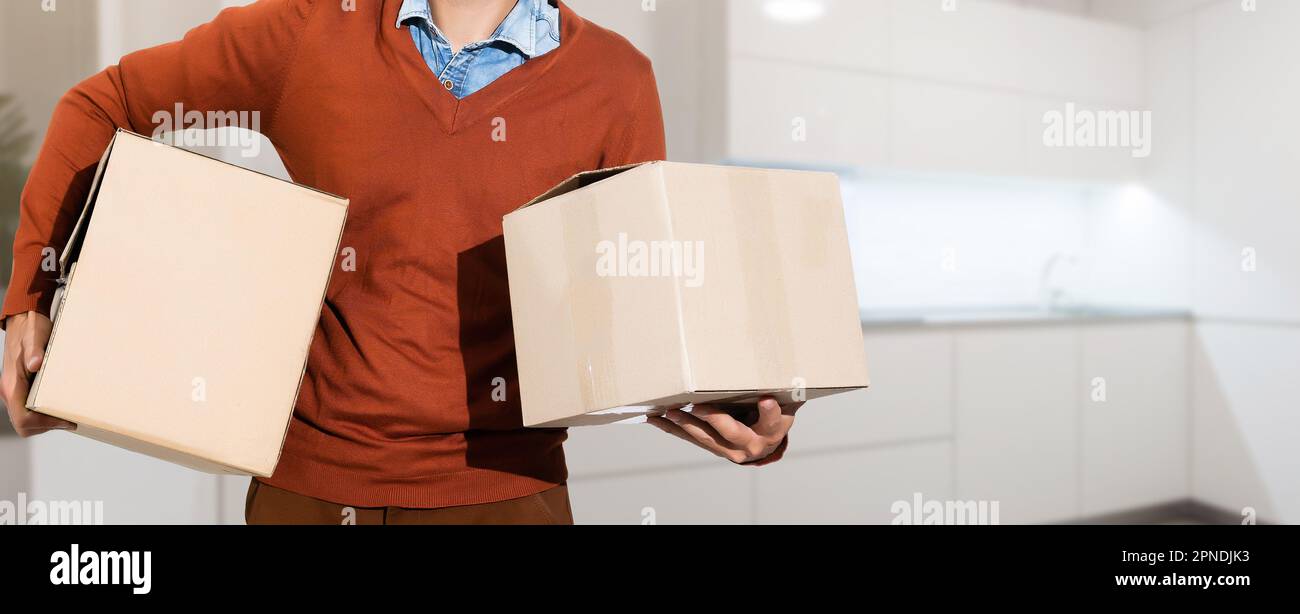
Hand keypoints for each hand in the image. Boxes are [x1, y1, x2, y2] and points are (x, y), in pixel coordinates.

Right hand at [2, 311, 74, 436]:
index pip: (22, 419)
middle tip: (68, 420)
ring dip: (45, 421)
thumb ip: (35, 351)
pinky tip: (58, 404)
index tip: (65, 420)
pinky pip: (28, 409)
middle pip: (23, 425)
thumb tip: (36, 365)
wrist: (23, 321)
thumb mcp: (35, 337)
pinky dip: (42, 413)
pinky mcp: (20, 388)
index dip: (44, 424)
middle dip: (46, 426)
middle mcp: (10, 391)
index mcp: (12, 384)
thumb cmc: (30, 329)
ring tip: (65, 414)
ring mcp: (14, 391)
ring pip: (25, 420)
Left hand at [647, 396, 799, 464]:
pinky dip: (673, 428)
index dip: (770, 412)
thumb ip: (778, 388)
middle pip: (732, 432)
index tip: (766, 399)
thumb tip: (773, 358)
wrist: (764, 443)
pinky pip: (691, 438)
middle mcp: (751, 444)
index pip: (772, 421)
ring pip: (706, 438)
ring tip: (670, 412)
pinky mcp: (713, 448)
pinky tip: (656, 420)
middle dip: (714, 419)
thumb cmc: (772, 415)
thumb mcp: (784, 403)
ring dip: (686, 425)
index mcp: (772, 431)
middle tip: (698, 407)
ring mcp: (730, 450)